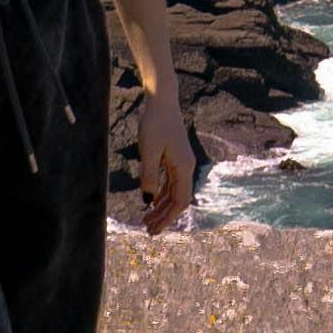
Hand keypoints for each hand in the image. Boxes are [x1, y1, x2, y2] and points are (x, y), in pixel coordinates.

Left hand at [135, 86, 198, 233]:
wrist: (161, 101)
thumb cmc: (154, 124)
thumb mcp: (148, 151)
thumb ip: (149, 176)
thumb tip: (147, 200)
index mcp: (183, 167)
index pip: (180, 201)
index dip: (169, 217)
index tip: (155, 228)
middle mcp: (186, 167)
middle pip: (177, 199)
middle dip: (164, 216)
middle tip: (149, 230)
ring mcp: (180, 162)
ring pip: (173, 192)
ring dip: (161, 206)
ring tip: (147, 219)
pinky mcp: (174, 157)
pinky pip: (169, 182)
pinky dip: (161, 193)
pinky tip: (151, 201)